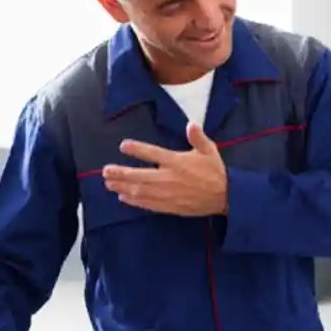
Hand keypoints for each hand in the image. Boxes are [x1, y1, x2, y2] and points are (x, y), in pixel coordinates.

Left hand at [104, 122, 227, 216]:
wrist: (225, 197)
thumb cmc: (215, 171)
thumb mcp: (209, 150)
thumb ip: (198, 137)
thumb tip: (191, 124)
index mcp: (177, 162)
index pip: (153, 153)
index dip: (137, 149)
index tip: (123, 145)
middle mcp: (169, 178)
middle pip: (140, 176)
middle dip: (121, 173)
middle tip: (105, 171)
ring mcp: (168, 194)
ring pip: (140, 191)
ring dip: (123, 187)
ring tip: (108, 184)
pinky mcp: (169, 206)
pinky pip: (148, 204)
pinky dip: (134, 201)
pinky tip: (123, 197)